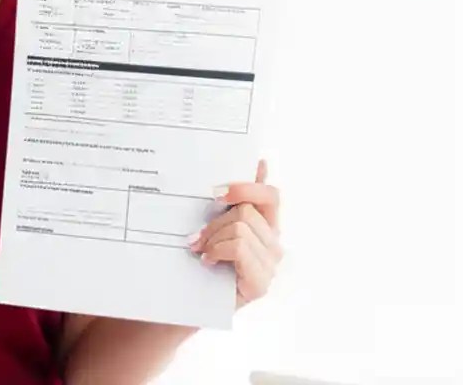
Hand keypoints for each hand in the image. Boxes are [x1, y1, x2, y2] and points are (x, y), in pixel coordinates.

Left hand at [188, 160, 282, 308]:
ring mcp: (271, 265)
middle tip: (196, 236)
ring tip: (201, 251)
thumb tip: (261, 162)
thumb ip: (237, 198)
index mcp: (267, 226)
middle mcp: (274, 244)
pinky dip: (217, 251)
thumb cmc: (204, 258)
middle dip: (214, 221)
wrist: (188, 300)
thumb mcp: (218, 223)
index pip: (271, 195)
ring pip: (240, 228)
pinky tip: (208, 261)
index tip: (216, 193)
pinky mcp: (261, 283)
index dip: (245, 187)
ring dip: (212, 239)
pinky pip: (239, 248)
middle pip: (246, 210)